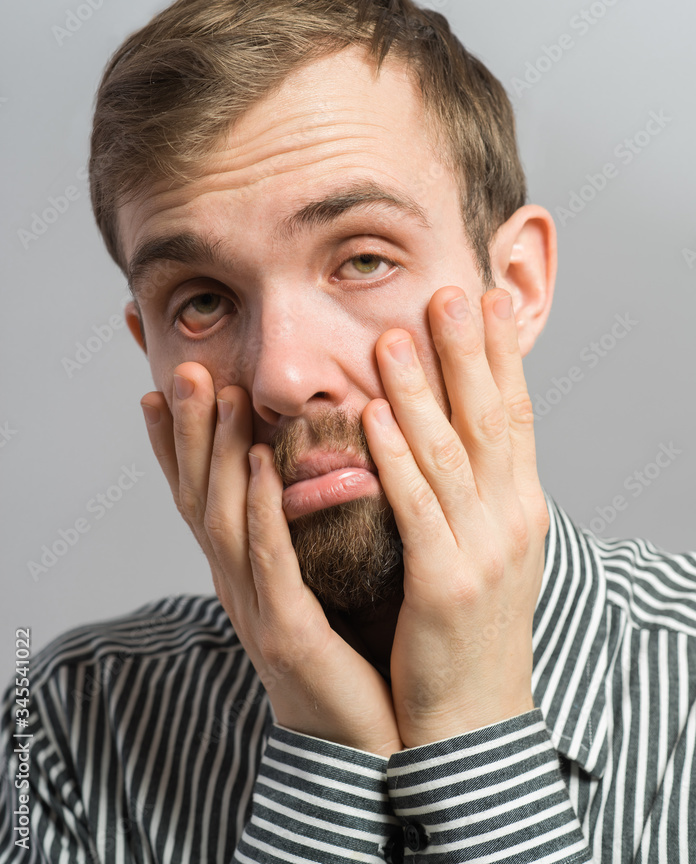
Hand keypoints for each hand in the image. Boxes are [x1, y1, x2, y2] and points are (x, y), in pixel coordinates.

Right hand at [140, 367, 402, 756]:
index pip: (200, 492)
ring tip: (217, 394)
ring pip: (224, 517)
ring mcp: (256, 607)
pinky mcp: (287, 631)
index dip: (176, 440)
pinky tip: (259, 464)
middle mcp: (236, 583)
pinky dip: (261, 509)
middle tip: (182, 368)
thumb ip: (300, 527)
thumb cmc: (346, 653)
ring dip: (217, 453)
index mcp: (243, 569)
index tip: (159, 384)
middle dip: (190, 430)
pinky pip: (270, 560)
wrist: (362, 742)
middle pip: (200, 493)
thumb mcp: (313, 579)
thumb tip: (300, 466)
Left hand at [360, 286, 548, 747]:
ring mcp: (483, 553)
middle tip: (451, 293)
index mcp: (520, 507)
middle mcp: (511, 521)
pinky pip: (417, 510)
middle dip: (469, 354)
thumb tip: (455, 431)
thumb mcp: (487, 549)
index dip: (500, 356)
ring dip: (423, 393)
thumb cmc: (469, 630)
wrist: (472, 720)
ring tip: (395, 339)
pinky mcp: (445, 586)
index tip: (486, 300)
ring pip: (450, 456)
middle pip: (491, 421)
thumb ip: (474, 490)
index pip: (516, 415)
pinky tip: (376, 417)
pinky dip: (396, 461)